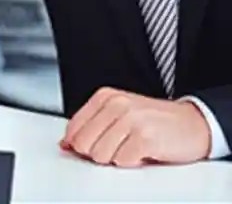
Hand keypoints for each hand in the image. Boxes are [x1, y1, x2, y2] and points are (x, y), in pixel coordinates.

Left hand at [61, 87, 212, 166]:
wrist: (194, 123)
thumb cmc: (156, 121)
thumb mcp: (119, 115)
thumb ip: (91, 127)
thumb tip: (65, 144)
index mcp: (105, 97)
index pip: (73, 128)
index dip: (81, 144)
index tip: (95, 144)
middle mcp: (116, 105)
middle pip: (83, 144)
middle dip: (98, 152)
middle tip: (118, 146)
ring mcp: (131, 120)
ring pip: (100, 155)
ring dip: (116, 158)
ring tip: (131, 147)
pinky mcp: (145, 138)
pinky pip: (122, 162)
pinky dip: (132, 162)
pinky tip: (143, 151)